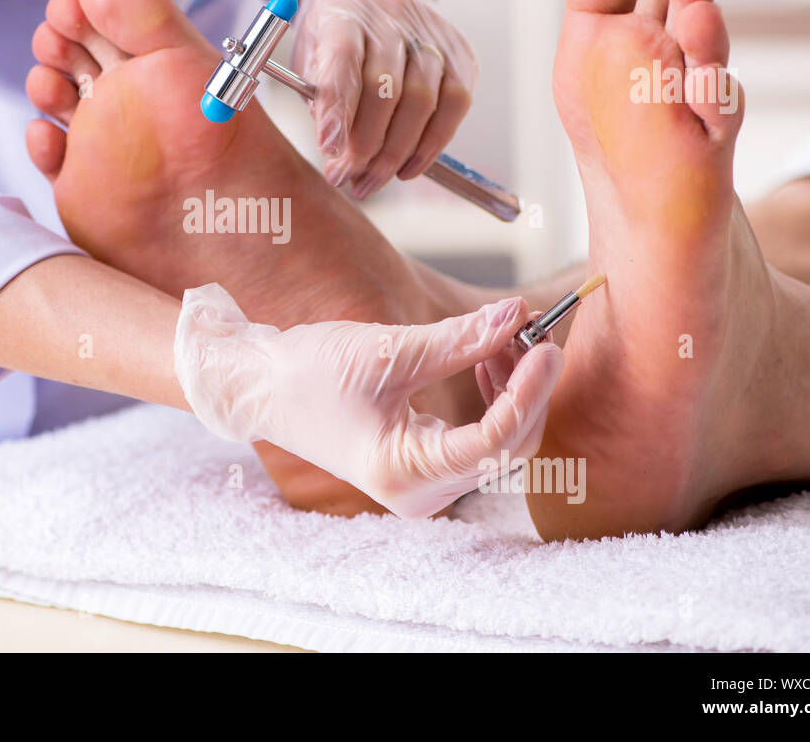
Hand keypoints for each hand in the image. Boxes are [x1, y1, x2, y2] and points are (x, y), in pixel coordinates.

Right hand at [174, 284, 562, 518]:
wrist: (263, 388)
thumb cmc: (308, 374)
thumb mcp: (387, 351)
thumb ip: (458, 339)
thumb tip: (515, 315)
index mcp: (405, 474)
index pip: (494, 441)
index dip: (528, 391)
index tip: (546, 344)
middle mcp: (420, 493)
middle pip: (507, 446)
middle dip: (526, 387)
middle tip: (530, 329)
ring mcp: (423, 484)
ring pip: (499, 443)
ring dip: (511, 388)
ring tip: (504, 334)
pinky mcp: (424, 466)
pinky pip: (480, 438)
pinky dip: (492, 397)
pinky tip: (486, 358)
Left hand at [291, 0, 477, 198]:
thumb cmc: (333, 37)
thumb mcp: (309, 55)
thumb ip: (320, 97)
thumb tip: (338, 150)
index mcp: (344, 8)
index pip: (344, 57)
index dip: (338, 107)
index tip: (330, 150)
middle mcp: (392, 13)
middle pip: (386, 86)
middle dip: (365, 144)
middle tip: (348, 179)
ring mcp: (432, 31)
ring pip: (422, 100)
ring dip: (396, 152)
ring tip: (371, 181)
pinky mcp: (461, 52)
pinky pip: (455, 104)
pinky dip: (432, 144)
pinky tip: (408, 168)